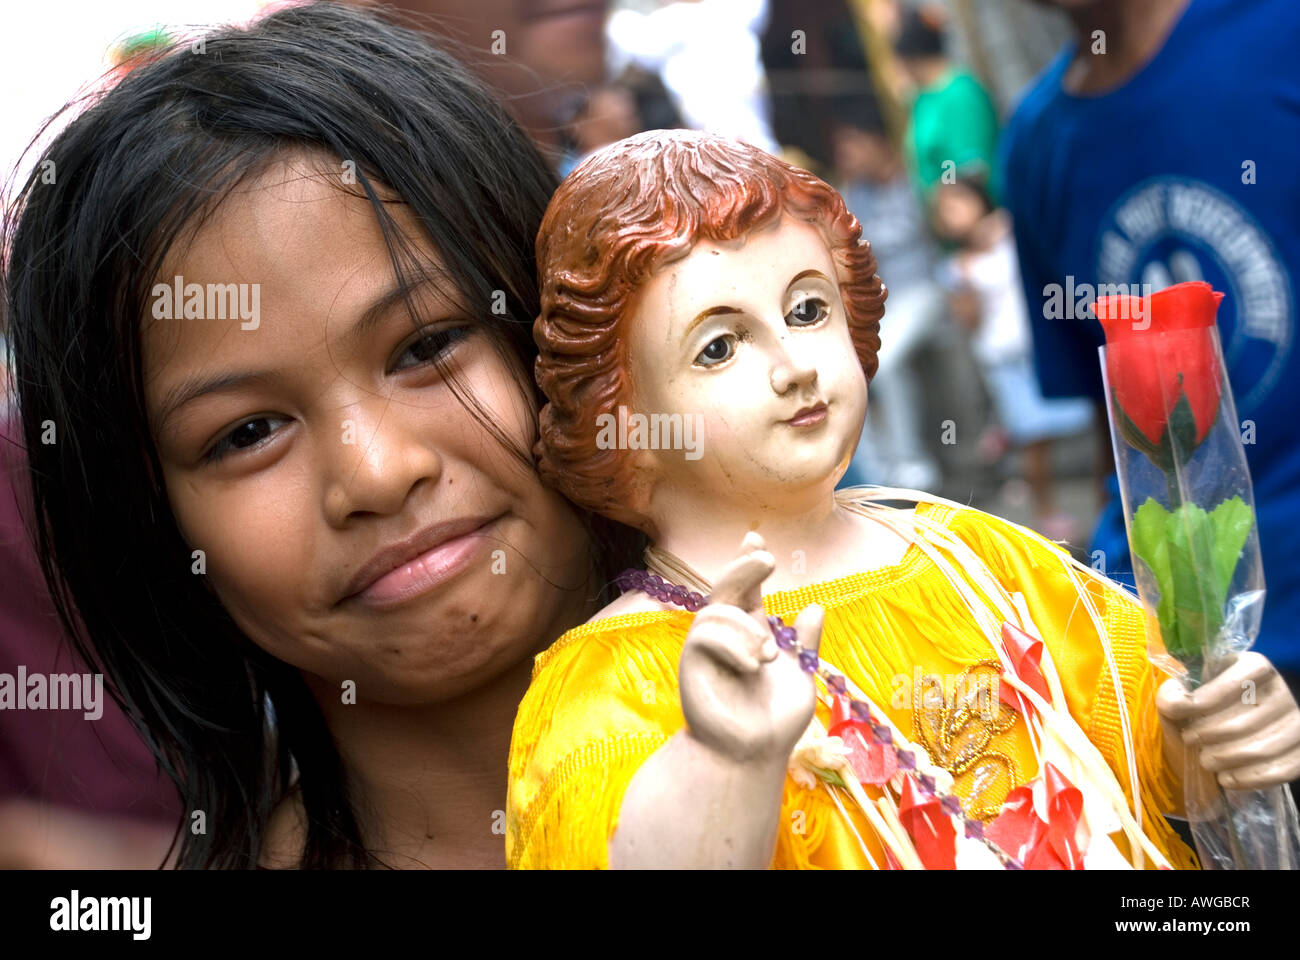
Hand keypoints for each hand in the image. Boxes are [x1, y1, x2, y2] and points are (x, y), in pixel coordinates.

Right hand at [678, 531, 823, 763]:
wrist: (751, 756)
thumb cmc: (773, 723)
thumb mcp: (801, 677)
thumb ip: (807, 644)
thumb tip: (816, 607)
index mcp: (751, 634)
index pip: (746, 590)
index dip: (748, 563)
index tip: (756, 538)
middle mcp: (726, 637)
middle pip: (725, 587)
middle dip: (743, 567)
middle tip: (765, 556)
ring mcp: (706, 650)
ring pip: (717, 609)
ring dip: (747, 627)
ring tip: (769, 655)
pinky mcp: (692, 665)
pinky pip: (707, 635)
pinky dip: (735, 645)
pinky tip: (752, 666)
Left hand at [1157, 652, 1299, 789]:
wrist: (1237, 730)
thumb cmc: (1206, 711)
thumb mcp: (1187, 694)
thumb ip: (1173, 695)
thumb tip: (1175, 701)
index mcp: (1253, 666)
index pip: (1226, 686)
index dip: (1197, 706)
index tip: (1181, 718)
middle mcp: (1280, 690)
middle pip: (1238, 724)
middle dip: (1205, 737)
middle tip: (1191, 741)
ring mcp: (1296, 722)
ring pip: (1256, 750)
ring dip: (1222, 760)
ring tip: (1206, 760)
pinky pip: (1276, 772)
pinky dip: (1244, 779)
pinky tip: (1226, 777)